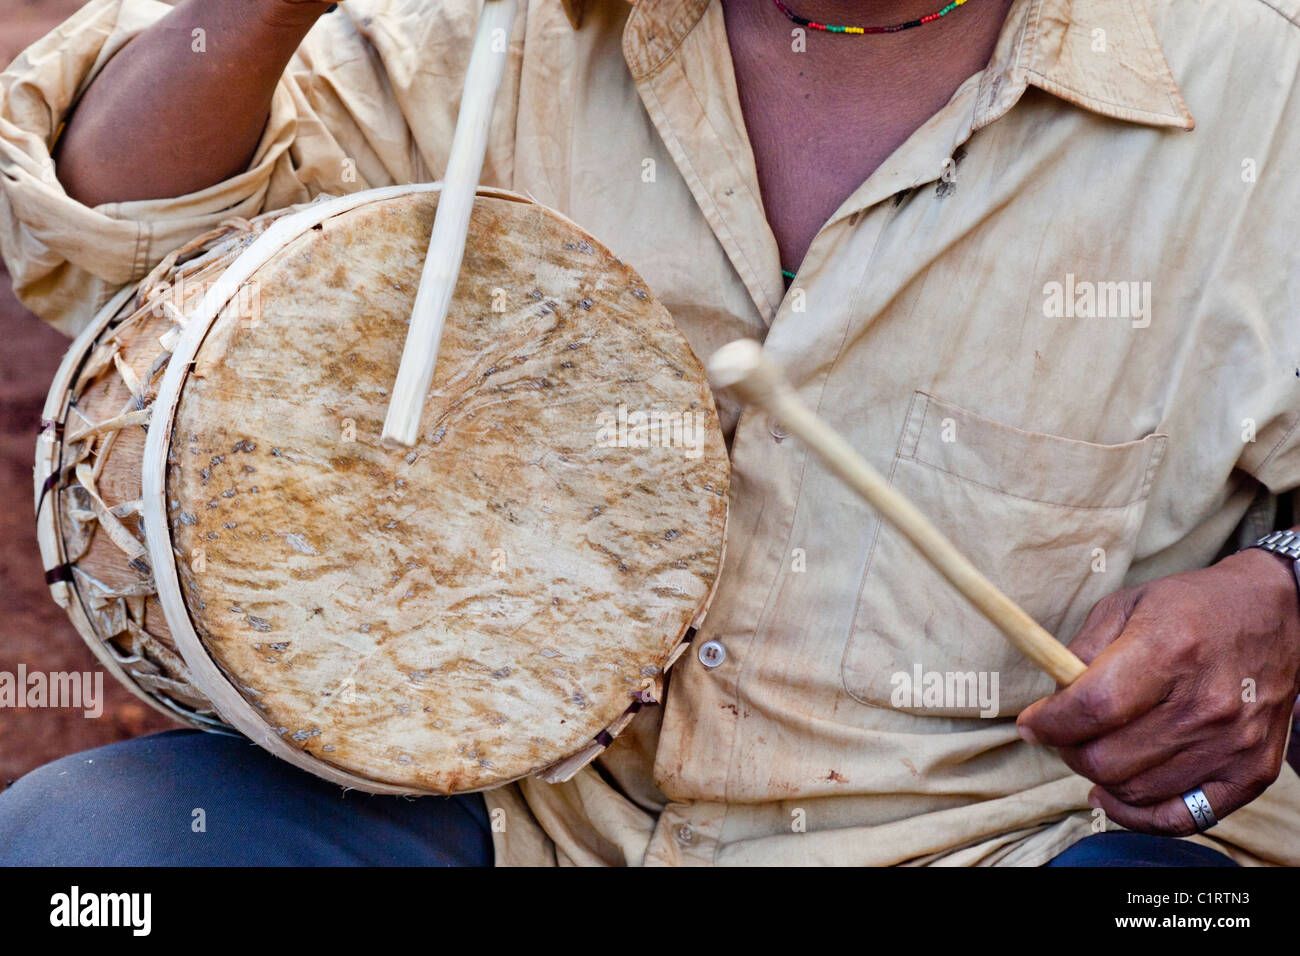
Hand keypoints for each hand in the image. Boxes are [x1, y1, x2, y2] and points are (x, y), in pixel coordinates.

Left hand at [1017, 545, 1299, 834]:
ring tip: (1093, 750)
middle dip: (1068, 749)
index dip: (1049, 723)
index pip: (1092, 708)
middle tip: (1064, 734)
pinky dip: (1139, 814)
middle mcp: (1206, 704)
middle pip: (1107, 759)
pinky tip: (1115, 793)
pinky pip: (1183, 818)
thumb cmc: (1191, 607)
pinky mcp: (1252, 771)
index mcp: (1169, 650)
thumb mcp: (1126, 604)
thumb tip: (1052, 702)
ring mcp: (1232, 743)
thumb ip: (1082, 652)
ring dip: (1099, 776)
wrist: (1276, 616)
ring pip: (1134, 790)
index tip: (1032, 724)